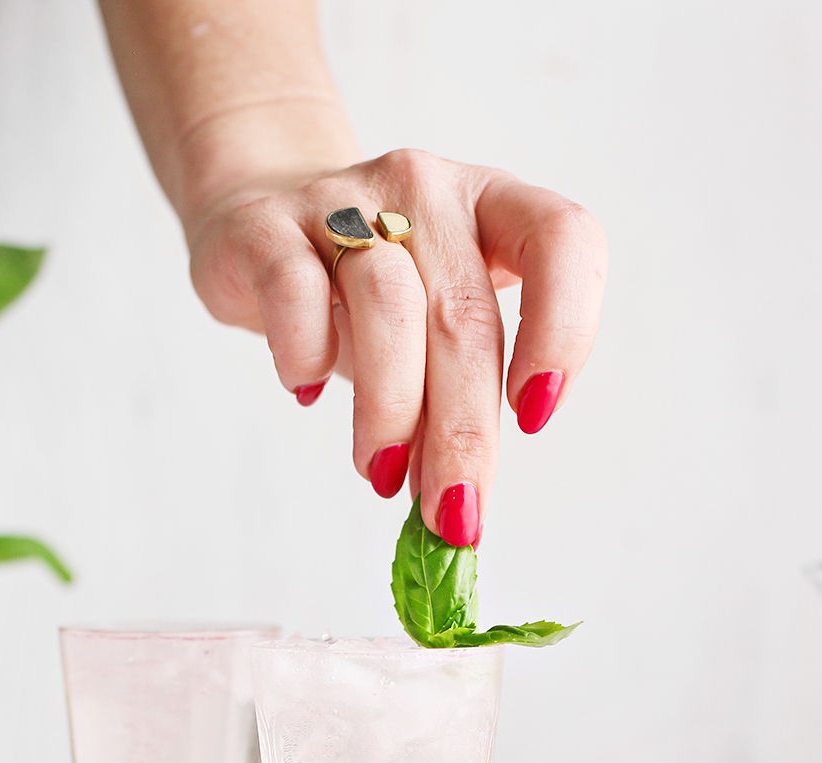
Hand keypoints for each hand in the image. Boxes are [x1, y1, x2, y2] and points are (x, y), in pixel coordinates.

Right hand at [186, 149, 605, 543]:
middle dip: (463, 431)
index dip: (564, 329)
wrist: (257, 224)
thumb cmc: (366, 298)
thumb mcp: (430, 338)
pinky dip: (308, 355)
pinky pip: (295, 290)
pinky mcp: (267, 226)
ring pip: (388, 303)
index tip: (533, 417)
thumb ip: (455, 401)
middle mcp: (427, 191)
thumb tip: (458, 506)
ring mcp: (346, 198)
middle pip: (464, 313)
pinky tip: (310, 392)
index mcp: (493, 207)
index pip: (562, 238)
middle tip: (452, 511)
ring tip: (383, 473)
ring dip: (392, 410)